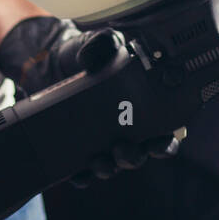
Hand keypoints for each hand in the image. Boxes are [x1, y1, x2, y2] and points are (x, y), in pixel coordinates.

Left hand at [0, 16, 184, 185]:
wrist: (53, 64)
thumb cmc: (88, 56)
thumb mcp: (99, 44)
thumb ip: (104, 42)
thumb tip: (94, 53)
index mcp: (140, 110)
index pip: (162, 135)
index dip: (165, 144)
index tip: (159, 143)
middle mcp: (125, 132)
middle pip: (139, 156)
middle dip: (134, 158)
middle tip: (124, 150)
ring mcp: (102, 144)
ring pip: (113, 167)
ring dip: (109, 168)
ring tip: (100, 161)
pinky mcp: (77, 151)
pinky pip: (83, 174)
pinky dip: (82, 177)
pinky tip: (78, 174)